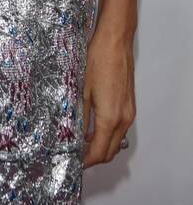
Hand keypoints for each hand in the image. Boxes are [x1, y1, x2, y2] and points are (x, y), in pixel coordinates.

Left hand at [82, 29, 135, 166]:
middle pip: (110, 151)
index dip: (86, 161)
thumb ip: (80, 118)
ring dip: (102, 146)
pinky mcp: (130, 106)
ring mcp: (129, 113)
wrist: (115, 43)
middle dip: (94, 157)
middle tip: (76, 154)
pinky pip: (121, 130)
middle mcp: (123, 119)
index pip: (99, 151)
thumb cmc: (97, 61)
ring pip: (117, 141)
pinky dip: (108, 135)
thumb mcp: (82, 91)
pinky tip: (93, 128)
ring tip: (82, 142)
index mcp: (110, 118)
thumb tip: (74, 136)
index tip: (74, 162)